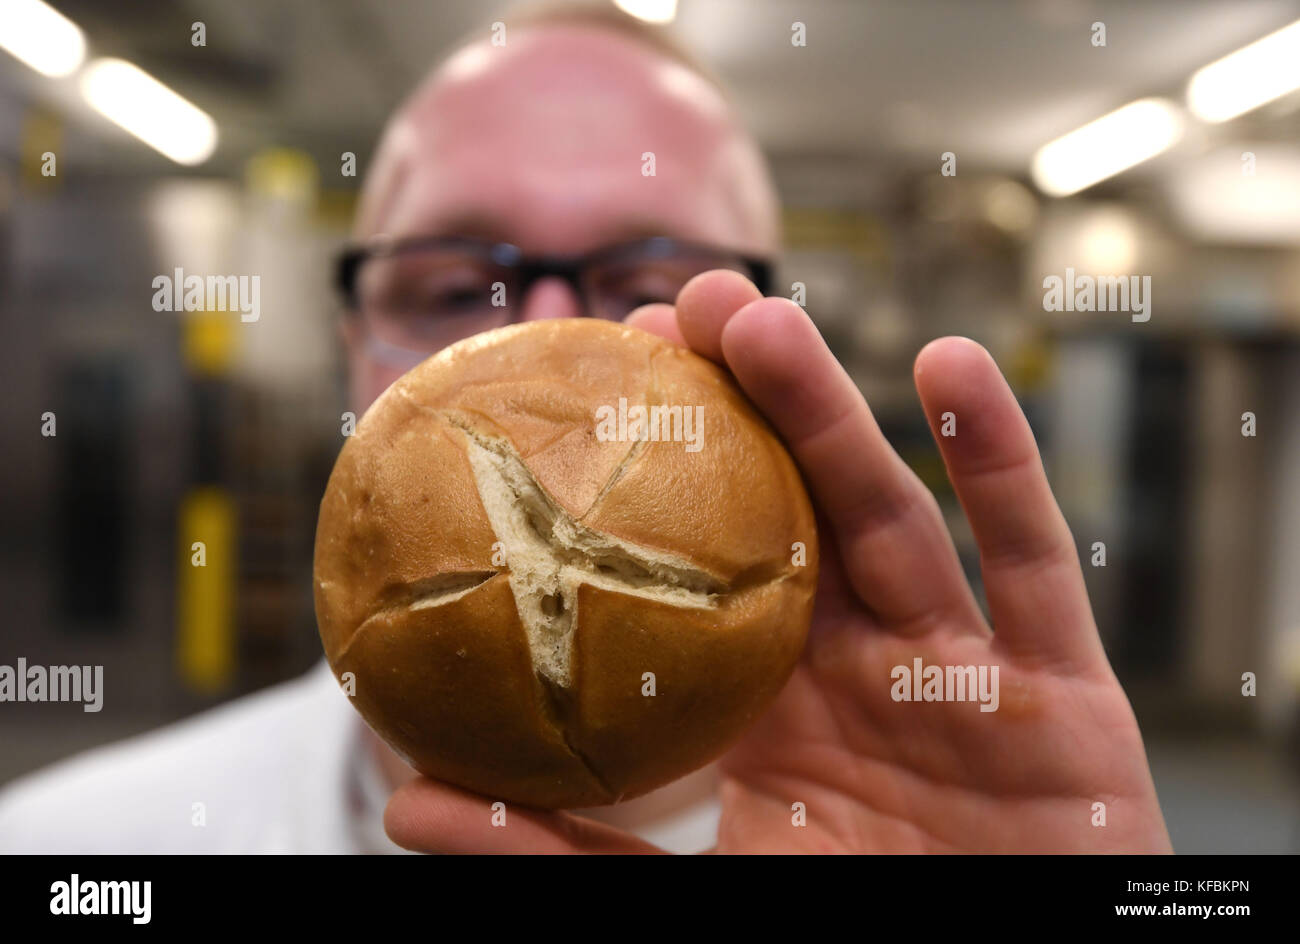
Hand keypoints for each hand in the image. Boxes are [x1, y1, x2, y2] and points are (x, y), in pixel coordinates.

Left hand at [384, 271, 1172, 852]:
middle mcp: (862, 660)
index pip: (704, 563)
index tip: (591, 380)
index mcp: (774, 699)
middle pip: (796, 509)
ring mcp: (962, 663)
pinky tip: (950, 366)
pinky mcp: (1065, 683)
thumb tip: (408, 805)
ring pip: (891, 514)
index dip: (656, 471)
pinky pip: (1029, 559)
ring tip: (761, 322)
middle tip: (675, 303)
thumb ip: (564, 854)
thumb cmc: (853, 941)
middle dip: (741, 404)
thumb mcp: (693, 901)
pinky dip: (997, 462)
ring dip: (831, 410)